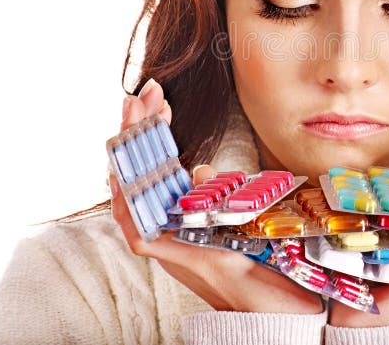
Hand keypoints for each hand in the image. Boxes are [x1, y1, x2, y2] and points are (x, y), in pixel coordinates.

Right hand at [110, 78, 322, 313]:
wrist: (266, 297)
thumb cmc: (252, 255)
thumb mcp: (231, 209)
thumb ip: (211, 188)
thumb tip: (199, 167)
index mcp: (180, 206)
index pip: (159, 159)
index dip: (155, 127)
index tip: (161, 97)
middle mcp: (165, 219)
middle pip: (141, 167)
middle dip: (138, 126)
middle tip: (144, 91)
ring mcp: (162, 237)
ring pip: (130, 191)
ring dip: (128, 150)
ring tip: (132, 114)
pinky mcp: (164, 254)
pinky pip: (133, 227)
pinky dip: (124, 200)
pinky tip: (123, 171)